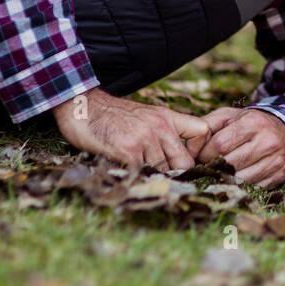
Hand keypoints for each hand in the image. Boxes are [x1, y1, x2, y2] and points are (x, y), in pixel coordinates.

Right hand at [53, 87, 211, 169]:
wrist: (82, 105)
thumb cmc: (113, 115)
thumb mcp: (146, 115)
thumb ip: (164, 132)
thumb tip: (177, 161)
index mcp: (167, 118)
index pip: (202, 132)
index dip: (197, 151)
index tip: (183, 161)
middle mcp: (160, 127)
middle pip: (184, 163)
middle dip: (173, 175)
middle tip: (160, 180)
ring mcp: (145, 138)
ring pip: (163, 172)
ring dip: (152, 179)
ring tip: (139, 178)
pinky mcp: (128, 149)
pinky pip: (142, 174)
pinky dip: (136, 179)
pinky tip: (127, 175)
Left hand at [195, 106, 284, 186]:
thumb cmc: (250, 124)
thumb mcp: (230, 116)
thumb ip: (207, 125)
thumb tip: (188, 146)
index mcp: (253, 123)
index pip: (220, 144)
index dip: (205, 153)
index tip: (201, 156)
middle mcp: (267, 141)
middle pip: (229, 163)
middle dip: (213, 167)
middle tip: (207, 167)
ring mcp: (275, 161)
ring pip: (240, 179)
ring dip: (225, 179)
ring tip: (219, 173)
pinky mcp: (278, 176)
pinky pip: (252, 188)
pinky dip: (240, 186)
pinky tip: (234, 179)